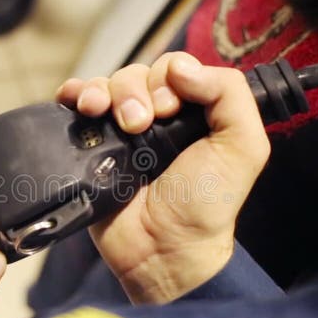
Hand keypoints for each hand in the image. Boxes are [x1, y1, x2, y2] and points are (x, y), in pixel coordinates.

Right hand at [57, 52, 269, 303]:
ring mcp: (121, 131)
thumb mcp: (243, 146)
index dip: (168, 79)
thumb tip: (181, 66)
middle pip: (137, 74)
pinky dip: (75, 94)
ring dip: (106, 93)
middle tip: (142, 125)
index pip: (173, 68)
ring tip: (117, 125)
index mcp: (194, 112)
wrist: (162, 250)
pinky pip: (76, 104)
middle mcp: (157, 117)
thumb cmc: (206, 204)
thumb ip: (230, 95)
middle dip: (136, 91)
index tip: (170, 110)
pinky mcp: (90, 146)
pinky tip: (79, 103)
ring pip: (107, 85)